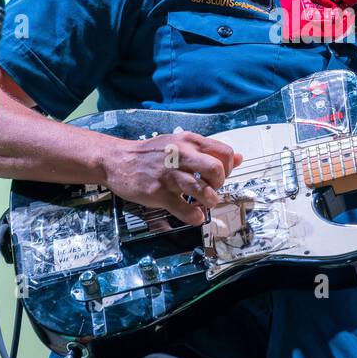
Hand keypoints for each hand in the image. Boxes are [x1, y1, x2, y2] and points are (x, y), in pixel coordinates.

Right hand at [98, 129, 242, 226]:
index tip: (220, 176)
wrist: (118, 160)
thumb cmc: (151, 153)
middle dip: (220, 183)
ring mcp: (169, 175)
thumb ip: (208, 150)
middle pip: (216, 169)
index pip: (224, 152)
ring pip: (202, 189)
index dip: (228, 167)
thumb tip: (238, 158)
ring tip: (205, 203)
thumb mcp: (180, 143)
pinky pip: (184, 209)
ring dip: (209, 200)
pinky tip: (195, 215)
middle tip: (213, 189)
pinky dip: (194, 216)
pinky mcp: (158, 193)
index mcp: (188, 141)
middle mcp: (180, 156)